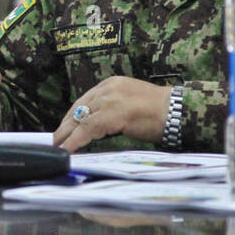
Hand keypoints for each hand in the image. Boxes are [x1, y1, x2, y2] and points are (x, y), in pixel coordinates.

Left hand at [52, 77, 172, 152]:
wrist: (178, 112)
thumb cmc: (161, 112)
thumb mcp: (131, 104)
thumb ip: (113, 110)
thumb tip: (97, 126)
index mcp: (113, 84)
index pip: (85, 100)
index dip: (72, 116)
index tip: (64, 127)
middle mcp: (108, 89)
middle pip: (79, 108)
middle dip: (66, 125)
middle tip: (56, 139)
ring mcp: (110, 100)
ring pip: (80, 119)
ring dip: (66, 134)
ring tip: (58, 146)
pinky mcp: (112, 114)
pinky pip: (87, 129)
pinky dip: (75, 141)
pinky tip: (68, 149)